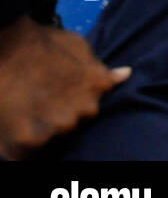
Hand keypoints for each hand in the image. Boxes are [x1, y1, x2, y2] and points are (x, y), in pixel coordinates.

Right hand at [0, 16, 130, 159]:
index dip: (71, 102)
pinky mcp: (29, 139)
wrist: (10, 45)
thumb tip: (126, 74)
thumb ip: (101, 69)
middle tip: (38, 99)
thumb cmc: (43, 43)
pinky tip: (15, 123)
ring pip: (49, 138)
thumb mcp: (79, 48)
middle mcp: (83, 111)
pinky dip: (19, 143)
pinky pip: (25, 153)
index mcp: (98, 89)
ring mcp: (57, 126)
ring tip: (25, 107)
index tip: (56, 94)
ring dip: (38, 129)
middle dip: (56, 115)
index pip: (90, 108)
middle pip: (71, 124)